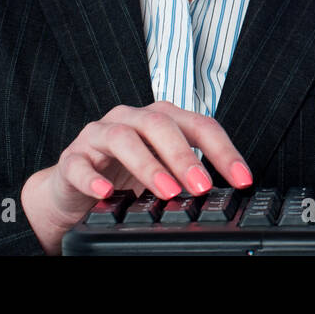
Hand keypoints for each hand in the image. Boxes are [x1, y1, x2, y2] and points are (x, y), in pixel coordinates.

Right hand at [20, 100, 252, 254]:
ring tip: (167, 191)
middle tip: (202, 186)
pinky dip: (94, 179)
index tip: (242, 178)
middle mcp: (130, 119)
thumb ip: (186, 174)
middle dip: (185, 155)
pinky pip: (80, 165)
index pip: (199, 125)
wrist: (73, 190)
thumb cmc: (123, 176)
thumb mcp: (163, 172)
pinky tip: (107, 192)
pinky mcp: (72, 158)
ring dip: (148, 165)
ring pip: (123, 138)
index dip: (224, 150)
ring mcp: (99, 135)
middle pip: (160, 124)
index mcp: (160, 119)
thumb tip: (222, 194)